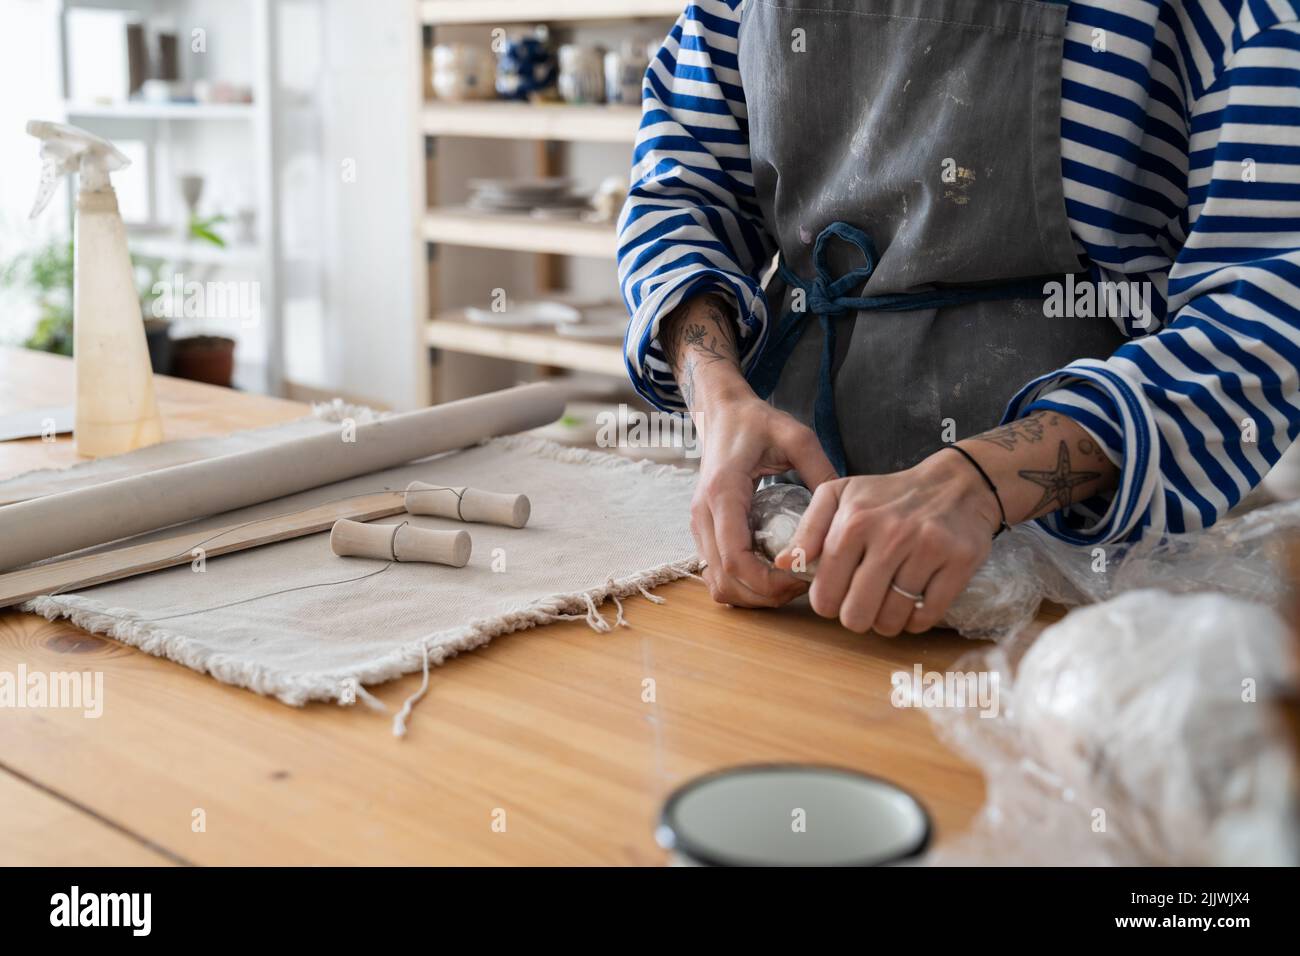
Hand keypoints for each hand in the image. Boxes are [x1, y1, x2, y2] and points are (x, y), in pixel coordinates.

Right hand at [659, 291, 837, 607]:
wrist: (721, 412)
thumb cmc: (756, 422)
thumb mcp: (797, 437)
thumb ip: (820, 471)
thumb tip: (844, 514)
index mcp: (723, 494)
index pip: (735, 558)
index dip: (769, 581)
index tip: (803, 578)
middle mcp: (704, 516)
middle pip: (725, 581)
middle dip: (765, 595)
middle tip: (802, 584)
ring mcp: (699, 527)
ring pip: (718, 585)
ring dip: (752, 595)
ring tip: (788, 582)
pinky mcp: (703, 532)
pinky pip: (717, 574)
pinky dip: (743, 585)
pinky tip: (771, 572)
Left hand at [773, 452, 999, 634]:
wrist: (956, 483)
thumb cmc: (888, 495)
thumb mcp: (840, 496)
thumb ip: (807, 529)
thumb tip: (782, 562)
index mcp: (855, 520)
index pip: (826, 587)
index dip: (825, 604)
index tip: (832, 602)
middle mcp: (890, 534)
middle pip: (857, 611)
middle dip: (854, 618)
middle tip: (860, 608)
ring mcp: (927, 548)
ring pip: (893, 617)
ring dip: (885, 623)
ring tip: (885, 609)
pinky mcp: (959, 561)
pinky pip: (928, 614)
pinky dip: (916, 621)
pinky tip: (911, 608)